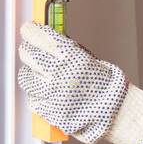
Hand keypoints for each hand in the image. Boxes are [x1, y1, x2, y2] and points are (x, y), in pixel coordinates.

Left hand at [17, 21, 142, 143]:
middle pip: (29, 55)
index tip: (29, 30)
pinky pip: (33, 98)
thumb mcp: (90, 60)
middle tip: (31, 48)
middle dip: (28, 49)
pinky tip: (48, 92)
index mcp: (73, 59)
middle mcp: (59, 76)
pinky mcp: (47, 112)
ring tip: (41, 74)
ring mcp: (52, 95)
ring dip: (30, 72)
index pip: (41, 38)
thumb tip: (49, 39)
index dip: (31, 32)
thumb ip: (68, 51)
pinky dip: (37, 94)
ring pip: (26, 78)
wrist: (116, 114)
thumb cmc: (108, 87)